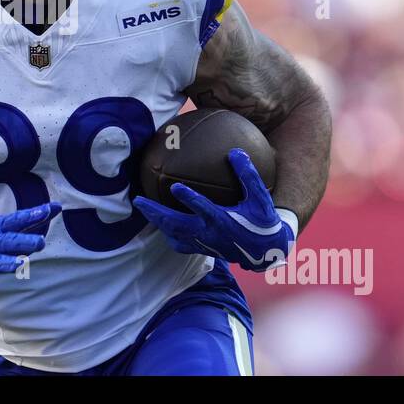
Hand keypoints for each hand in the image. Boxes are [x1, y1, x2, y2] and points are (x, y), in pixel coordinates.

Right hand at [0, 202, 61, 295]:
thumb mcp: (2, 226)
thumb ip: (29, 220)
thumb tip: (57, 207)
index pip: (17, 220)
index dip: (33, 215)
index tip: (50, 210)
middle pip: (7, 241)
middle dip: (23, 242)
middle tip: (40, 242)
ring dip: (6, 263)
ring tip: (20, 264)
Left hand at [133, 148, 295, 271]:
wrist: (265, 251)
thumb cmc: (262, 221)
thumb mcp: (260, 198)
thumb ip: (248, 176)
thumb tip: (236, 152)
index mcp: (224, 220)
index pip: (204, 209)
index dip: (190, 199)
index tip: (175, 187)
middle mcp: (210, 233)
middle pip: (177, 224)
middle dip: (156, 213)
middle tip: (138, 200)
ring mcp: (204, 243)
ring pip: (174, 234)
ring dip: (157, 221)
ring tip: (143, 208)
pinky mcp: (203, 249)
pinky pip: (181, 244)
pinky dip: (169, 234)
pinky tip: (162, 226)